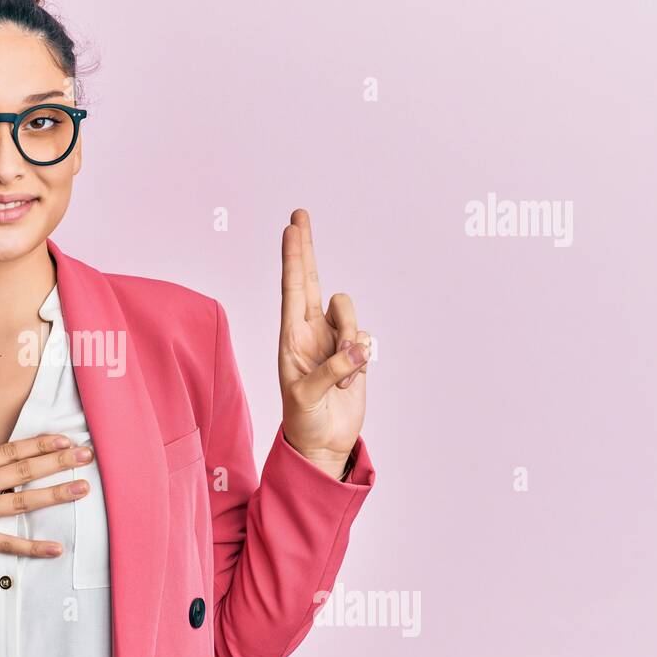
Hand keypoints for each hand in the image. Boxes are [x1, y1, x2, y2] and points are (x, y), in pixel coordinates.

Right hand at [0, 404, 93, 562]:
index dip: (39, 444)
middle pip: (23, 472)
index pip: (9, 451)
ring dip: (54, 495)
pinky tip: (55, 548)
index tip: (64, 439)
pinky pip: (4, 544)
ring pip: (21, 503)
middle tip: (87, 457)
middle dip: (58, 463)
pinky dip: (30, 547)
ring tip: (82, 489)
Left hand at [277, 209, 369, 476]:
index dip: (293, 257)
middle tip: (299, 216)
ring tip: (339, 377)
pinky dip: (362, 361)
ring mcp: (334, 340)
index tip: (291, 228)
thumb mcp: (305, 397)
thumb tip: (356, 348)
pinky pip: (366, 339)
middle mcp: (310, 331)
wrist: (323, 441)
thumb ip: (329, 370)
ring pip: (350, 314)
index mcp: (290, 337)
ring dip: (350, 343)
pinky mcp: (355, 353)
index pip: (292, 288)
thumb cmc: (302, 420)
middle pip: (312, 280)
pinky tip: (349, 381)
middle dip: (306, 249)